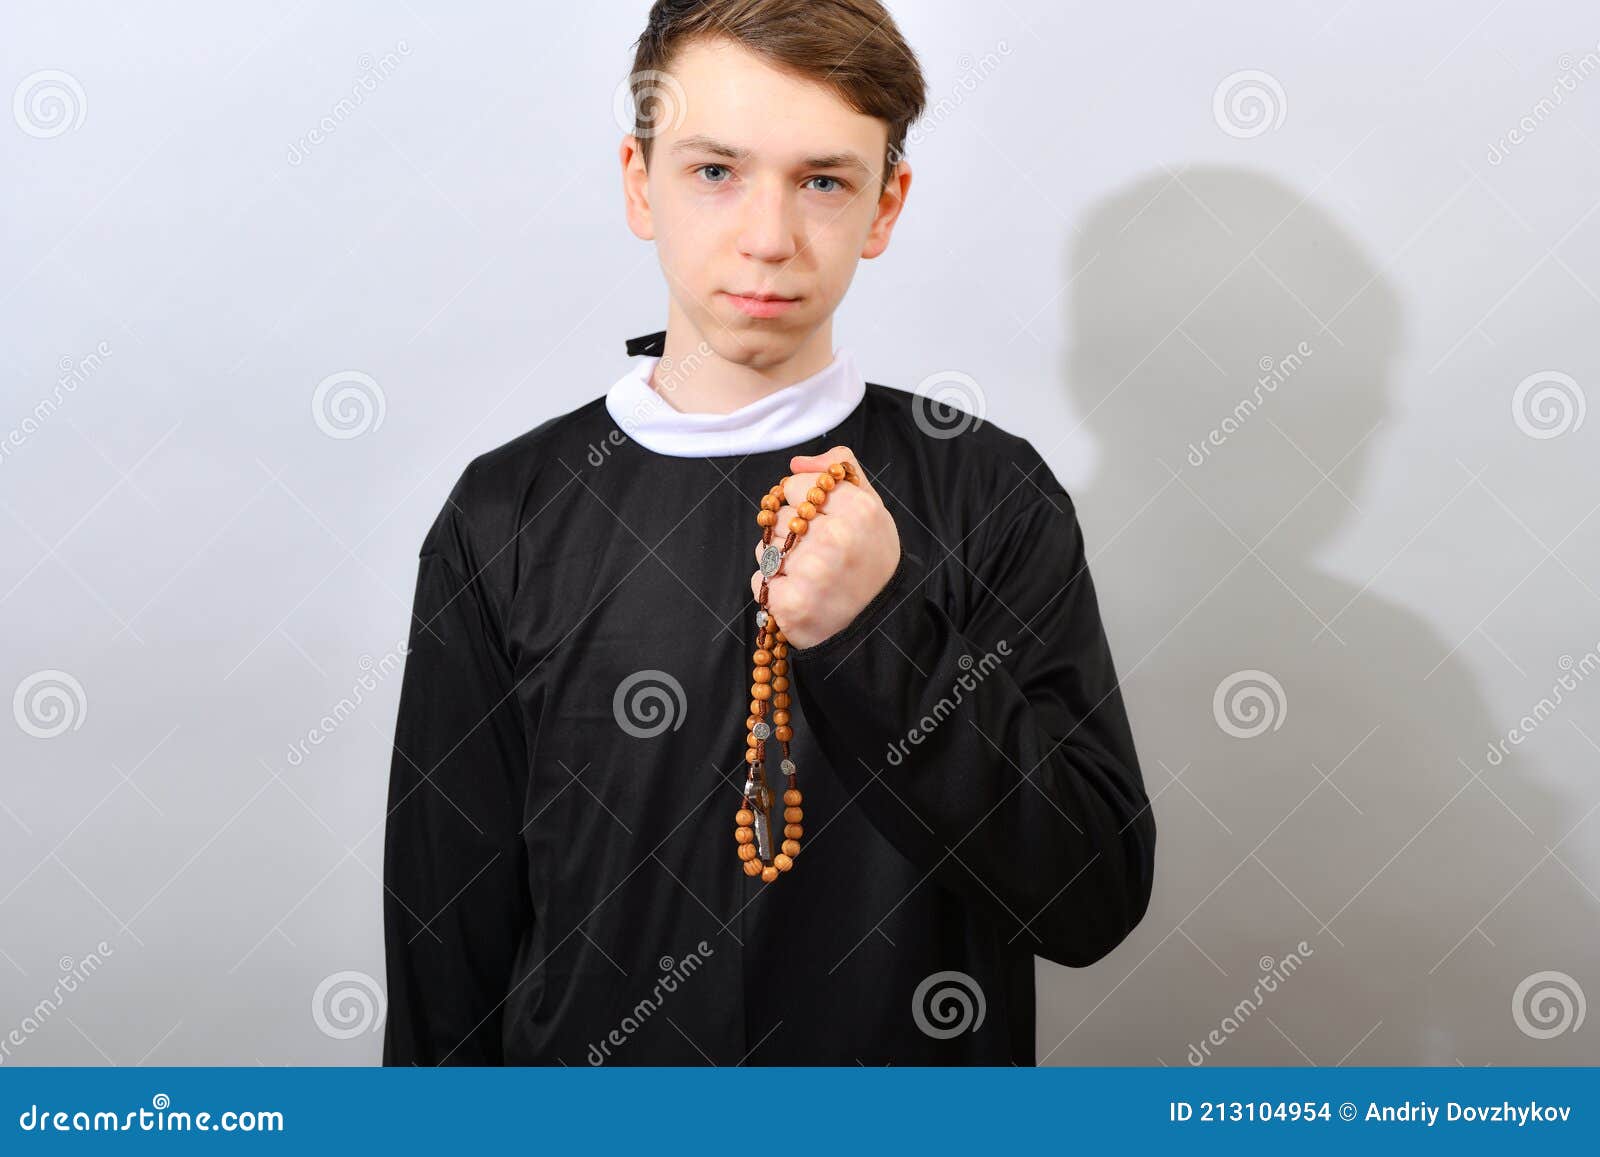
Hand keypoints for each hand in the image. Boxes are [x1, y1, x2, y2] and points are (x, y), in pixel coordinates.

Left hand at [749, 445, 900, 649]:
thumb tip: (797, 462)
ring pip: (764, 548)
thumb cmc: (871, 565)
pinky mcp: (790, 604)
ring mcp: (811, 573)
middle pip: (778, 516)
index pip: (795, 485)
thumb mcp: (871, 510)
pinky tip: (802, 595)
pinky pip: (758, 580)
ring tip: (812, 577)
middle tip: (821, 556)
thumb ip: (840, 472)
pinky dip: (774, 589)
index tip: (821, 521)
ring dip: (780, 562)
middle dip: (792, 534)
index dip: (804, 503)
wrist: (876, 627)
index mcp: (859, 510)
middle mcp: (835, 539)